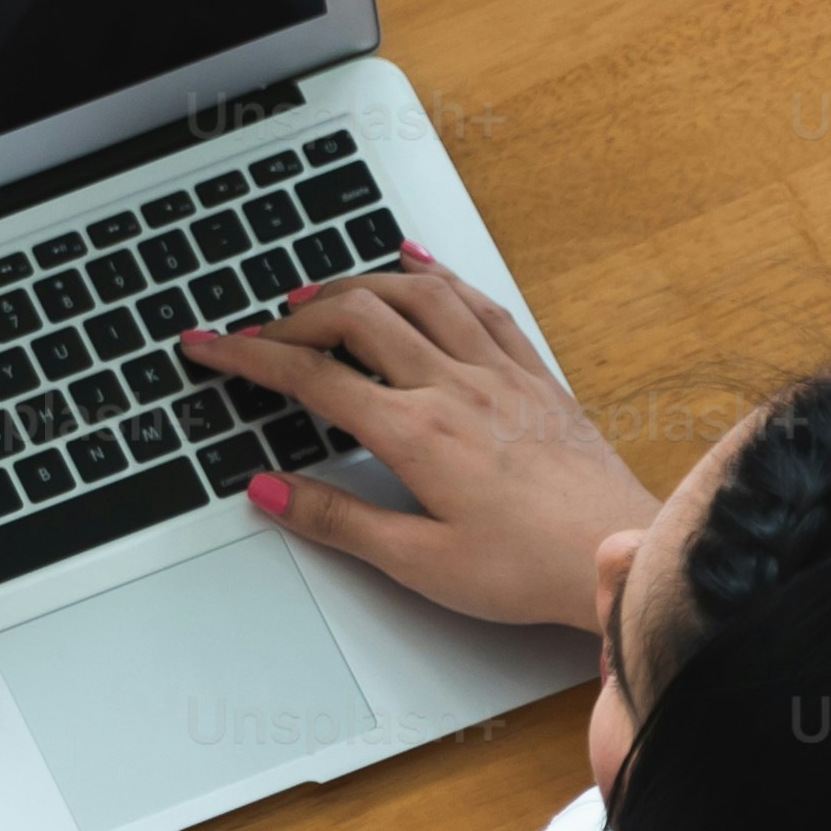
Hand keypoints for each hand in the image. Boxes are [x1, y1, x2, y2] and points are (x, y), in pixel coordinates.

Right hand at [179, 249, 656, 634]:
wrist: (623, 556)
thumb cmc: (530, 568)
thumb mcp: (420, 563)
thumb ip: (336, 520)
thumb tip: (266, 489)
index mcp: (416, 433)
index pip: (309, 378)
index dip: (245, 357)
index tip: (206, 346)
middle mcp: (454, 387)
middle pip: (355, 316)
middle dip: (293, 316)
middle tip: (259, 333)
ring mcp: (498, 373)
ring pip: (415, 295)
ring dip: (357, 283)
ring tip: (319, 293)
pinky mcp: (533, 376)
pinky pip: (479, 304)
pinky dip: (437, 275)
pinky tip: (416, 262)